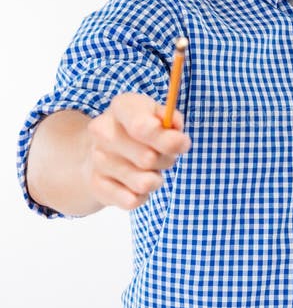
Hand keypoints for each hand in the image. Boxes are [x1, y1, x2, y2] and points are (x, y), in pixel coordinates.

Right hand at [85, 92, 191, 209]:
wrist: (101, 151)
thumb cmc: (139, 132)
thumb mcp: (157, 116)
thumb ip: (172, 120)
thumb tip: (176, 130)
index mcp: (122, 107)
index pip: (142, 127)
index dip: (167, 139)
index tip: (182, 142)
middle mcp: (103, 131)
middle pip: (149, 158)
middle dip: (166, 160)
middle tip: (163, 156)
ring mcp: (97, 159)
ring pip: (143, 182)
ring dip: (155, 179)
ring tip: (149, 170)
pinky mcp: (96, 185)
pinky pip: (132, 200)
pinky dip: (141, 195)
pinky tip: (134, 184)